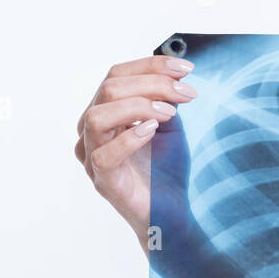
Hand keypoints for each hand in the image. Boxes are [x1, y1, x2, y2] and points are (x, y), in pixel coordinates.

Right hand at [75, 54, 196, 248]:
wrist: (171, 212)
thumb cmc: (165, 169)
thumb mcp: (169, 125)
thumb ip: (165, 99)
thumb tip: (174, 71)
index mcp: (105, 113)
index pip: (116, 75)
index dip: (151, 66)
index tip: (187, 69)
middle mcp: (91, 131)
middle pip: (109, 89)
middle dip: (153, 84)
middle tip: (186, 94)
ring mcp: (92, 155)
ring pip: (98, 116)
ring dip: (138, 106)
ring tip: (169, 113)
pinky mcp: (102, 180)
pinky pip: (104, 154)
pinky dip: (129, 137)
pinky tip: (152, 130)